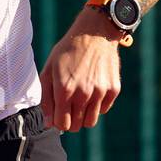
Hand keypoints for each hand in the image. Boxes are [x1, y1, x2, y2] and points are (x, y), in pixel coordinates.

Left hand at [39, 8, 124, 131]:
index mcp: (65, 90)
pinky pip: (103, 109)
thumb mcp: (49, 71)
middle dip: (70, 121)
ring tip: (79, 101)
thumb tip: (49, 123)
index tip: (58, 115)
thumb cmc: (67, 52)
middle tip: (68, 108)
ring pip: (91, 122)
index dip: (58, 122)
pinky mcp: (113, 90)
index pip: (62, 124)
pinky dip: (96, 106)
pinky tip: (91, 91)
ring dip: (83, 116)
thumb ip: (47, 99)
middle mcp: (83, 94)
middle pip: (76, 126)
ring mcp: (100, 92)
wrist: (94, 34)